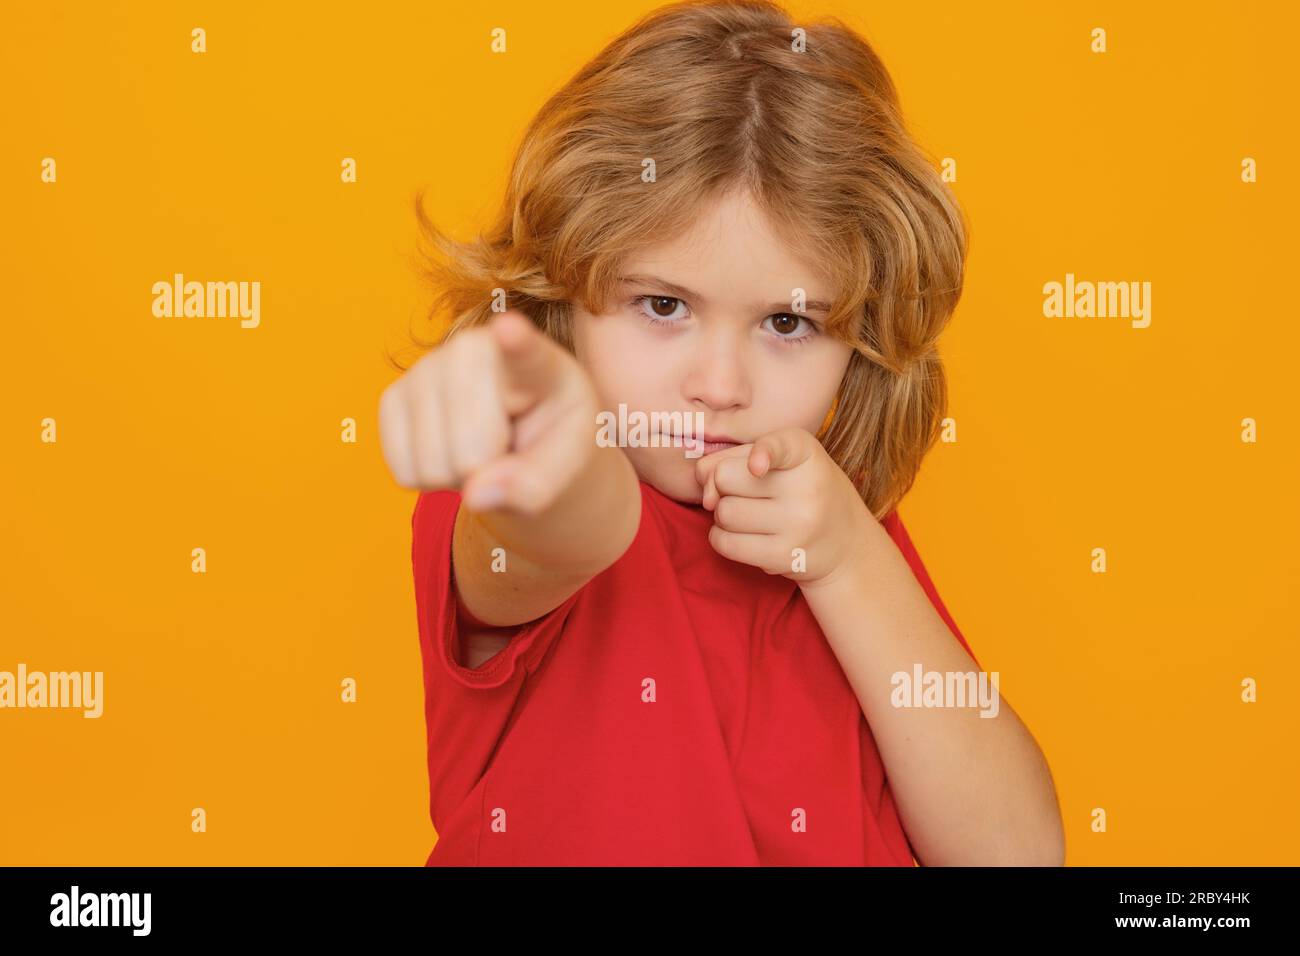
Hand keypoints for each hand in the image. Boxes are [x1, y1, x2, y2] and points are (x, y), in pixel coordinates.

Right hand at [378, 310, 600, 513]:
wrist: (517, 435)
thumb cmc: (550, 441)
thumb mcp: (568, 465)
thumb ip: (536, 486)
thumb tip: (476, 495)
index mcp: (537, 362)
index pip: (525, 351)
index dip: (515, 341)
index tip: (509, 328)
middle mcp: (475, 349)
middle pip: (470, 447)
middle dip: (487, 471)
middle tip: (506, 449)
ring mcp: (427, 367)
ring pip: (431, 465)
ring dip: (456, 478)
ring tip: (480, 447)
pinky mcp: (393, 395)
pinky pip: (403, 470)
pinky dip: (427, 479)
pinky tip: (449, 449)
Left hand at [694, 426, 877, 588]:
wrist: (843, 540)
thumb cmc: (799, 490)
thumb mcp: (780, 461)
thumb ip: (732, 458)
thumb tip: (704, 486)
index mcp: (806, 453)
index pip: (778, 448)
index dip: (762, 454)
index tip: (757, 466)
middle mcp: (807, 488)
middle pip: (726, 478)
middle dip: (724, 485)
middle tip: (744, 492)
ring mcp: (798, 525)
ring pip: (724, 512)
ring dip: (722, 513)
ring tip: (747, 513)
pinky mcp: (783, 556)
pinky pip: (725, 543)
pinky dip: (720, 537)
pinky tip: (740, 534)